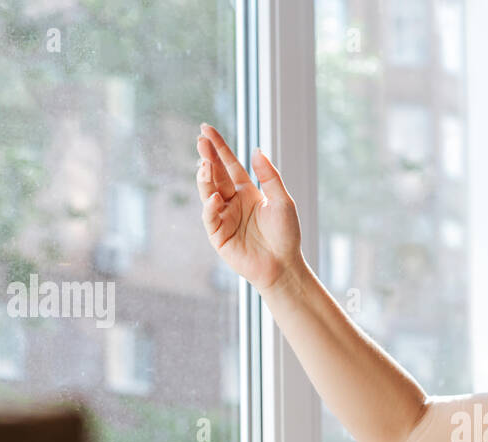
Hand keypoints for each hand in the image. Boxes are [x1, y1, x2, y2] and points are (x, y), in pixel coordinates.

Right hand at [196, 123, 304, 294]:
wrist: (284, 265)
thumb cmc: (286, 235)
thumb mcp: (282, 201)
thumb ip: (270, 176)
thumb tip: (257, 150)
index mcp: (248, 192)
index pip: (229, 165)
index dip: (219, 148)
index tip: (206, 130)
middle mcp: (233, 202)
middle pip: (216, 175)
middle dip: (208, 157)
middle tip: (201, 141)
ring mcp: (224, 218)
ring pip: (208, 193)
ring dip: (205, 178)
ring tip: (204, 164)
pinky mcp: (218, 235)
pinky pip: (210, 217)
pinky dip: (211, 206)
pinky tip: (216, 197)